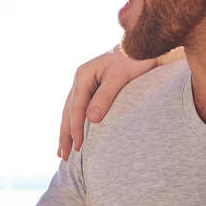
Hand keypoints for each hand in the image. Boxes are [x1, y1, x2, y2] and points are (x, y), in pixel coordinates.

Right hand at [57, 45, 177, 157]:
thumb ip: (105, 97)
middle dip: (65, 135)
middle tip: (65, 156)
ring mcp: (83, 84)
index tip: (78, 147)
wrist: (142, 48)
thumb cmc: (134, 61)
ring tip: (62, 152)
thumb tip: (91, 119)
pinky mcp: (90, 89)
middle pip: (68, 112)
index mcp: (83, 75)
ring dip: (66, 133)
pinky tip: (72, 136)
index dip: (76, 128)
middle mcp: (80, 80)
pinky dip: (74, 124)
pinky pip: (77, 110)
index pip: (76, 107)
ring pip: (70, 112)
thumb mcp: (120, 77)